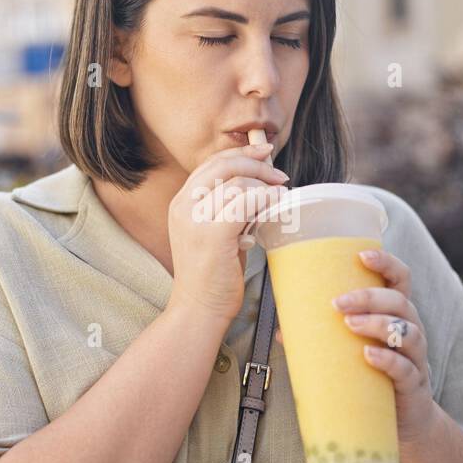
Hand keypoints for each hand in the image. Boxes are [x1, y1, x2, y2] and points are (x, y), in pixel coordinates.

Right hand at [167, 142, 289, 323]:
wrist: (199, 309)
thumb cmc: (213, 274)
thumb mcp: (215, 232)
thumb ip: (229, 208)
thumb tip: (262, 186)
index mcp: (181, 203)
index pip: (212, 163)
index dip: (241, 152)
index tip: (265, 152)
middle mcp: (183, 206)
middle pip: (223, 165)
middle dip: (257, 163)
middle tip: (279, 175)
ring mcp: (195, 220)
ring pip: (237, 182)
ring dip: (265, 185)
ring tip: (281, 196)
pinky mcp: (212, 235)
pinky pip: (245, 202)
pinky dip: (266, 198)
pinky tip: (278, 204)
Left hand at [331, 248, 437, 447]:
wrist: (402, 423)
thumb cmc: (373, 376)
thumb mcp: (352, 351)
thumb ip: (325, 338)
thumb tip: (283, 331)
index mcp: (396, 314)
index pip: (400, 278)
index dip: (386, 262)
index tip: (361, 255)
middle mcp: (411, 330)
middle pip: (400, 302)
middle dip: (370, 297)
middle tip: (338, 303)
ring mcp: (415, 357)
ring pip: (407, 332)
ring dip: (377, 323)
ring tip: (349, 325)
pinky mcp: (414, 384)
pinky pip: (406, 368)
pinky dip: (388, 359)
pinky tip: (368, 355)